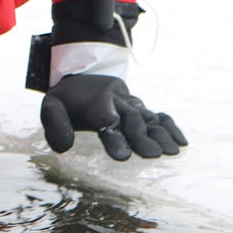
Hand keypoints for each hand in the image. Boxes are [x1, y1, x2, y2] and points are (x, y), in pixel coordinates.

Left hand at [40, 74, 186, 159]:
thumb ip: (55, 124)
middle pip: (132, 119)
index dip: (115, 138)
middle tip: (153, 155)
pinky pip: (158, 115)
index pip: (106, 120)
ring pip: (148, 118)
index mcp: (96, 101)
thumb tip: (64, 147)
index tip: (123, 157)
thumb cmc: (65, 100)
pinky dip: (170, 127)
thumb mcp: (51, 106)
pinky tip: (181, 143)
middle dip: (142, 137)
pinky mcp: (140, 107)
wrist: (81, 76)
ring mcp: (131, 103)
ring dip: (161, 135)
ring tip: (172, 152)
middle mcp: (117, 101)